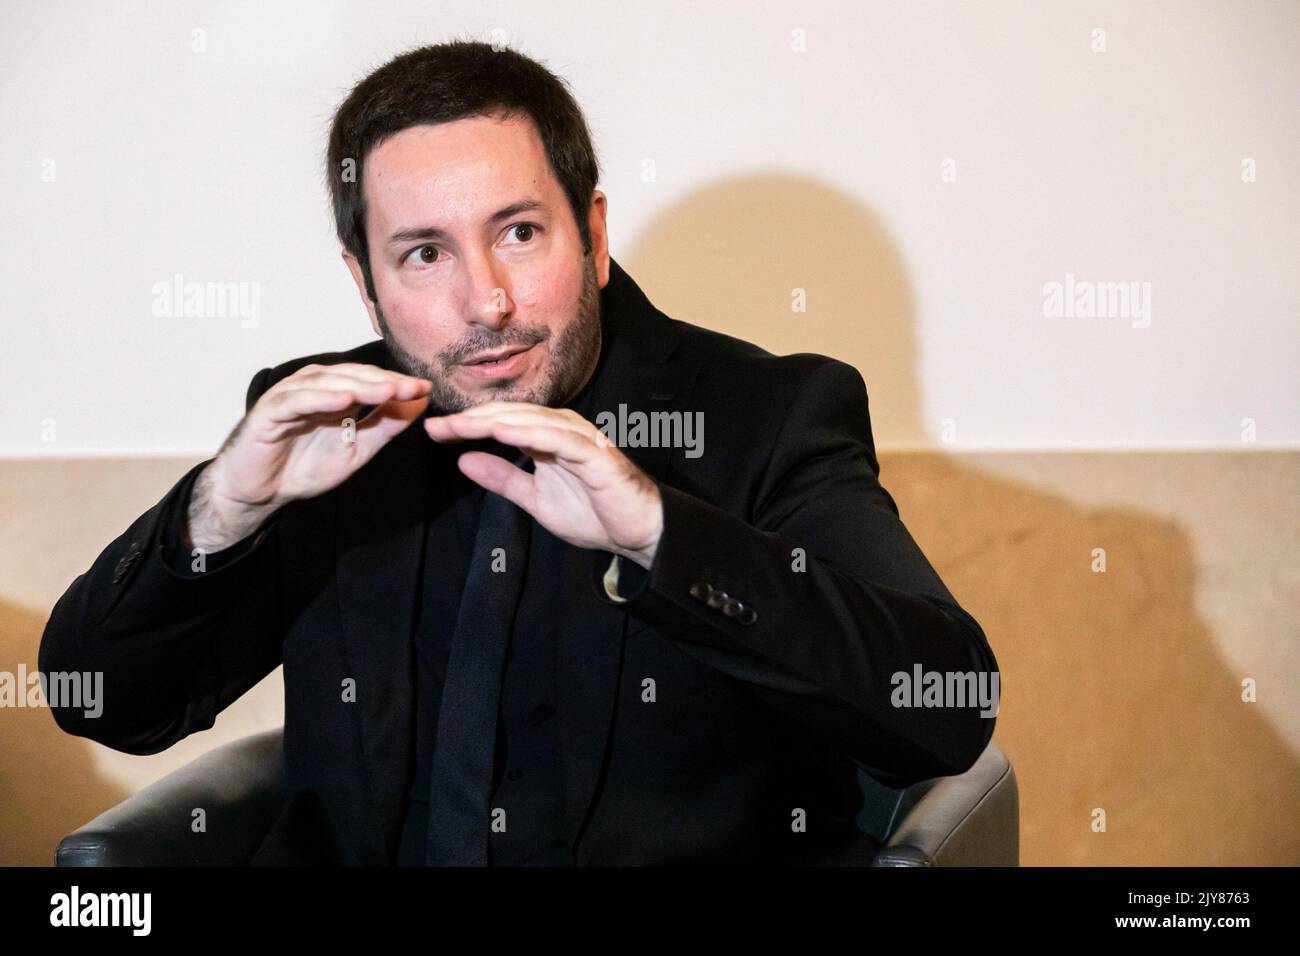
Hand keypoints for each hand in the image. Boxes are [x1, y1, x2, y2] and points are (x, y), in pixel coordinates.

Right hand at [188, 363, 431, 551]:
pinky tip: (344, 400)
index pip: (370, 380)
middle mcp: (313, 387)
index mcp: (335, 392)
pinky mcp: (269, 410)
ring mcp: (290, 395)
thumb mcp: (357, 447)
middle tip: (413, 386)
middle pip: (352, 376)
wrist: (261, 492)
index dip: (397, 383)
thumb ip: (386, 425)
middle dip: (384, 381)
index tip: (426, 388)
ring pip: (328, 383)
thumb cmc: (304, 466)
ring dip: (359, 385)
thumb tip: (420, 402)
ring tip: (387, 390)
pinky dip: (320, 398)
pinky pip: (296, 401)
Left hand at [424, 401, 663, 569]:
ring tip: (460, 425)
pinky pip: (557, 438)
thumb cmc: (594, 513)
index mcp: (547, 437)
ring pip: (530, 421)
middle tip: (436, 426)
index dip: (466, 426)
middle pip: (510, 416)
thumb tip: (464, 461)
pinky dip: (529, 433)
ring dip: (493, 422)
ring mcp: (580, 438)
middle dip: (471, 420)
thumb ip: (504, 479)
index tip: (434, 431)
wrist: (637, 533)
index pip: (500, 423)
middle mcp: (562, 429)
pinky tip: (502, 433)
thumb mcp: (536, 500)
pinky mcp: (595, 453)